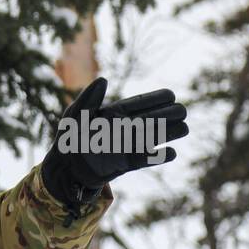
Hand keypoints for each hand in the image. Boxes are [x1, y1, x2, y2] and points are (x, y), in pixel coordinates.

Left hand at [41, 77, 187, 206]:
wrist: (64, 168)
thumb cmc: (68, 138)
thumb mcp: (74, 115)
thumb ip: (88, 99)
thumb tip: (103, 80)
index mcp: (115, 113)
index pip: (140, 103)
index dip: (157, 99)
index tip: (171, 95)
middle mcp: (125, 128)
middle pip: (153, 119)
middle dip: (168, 115)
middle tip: (182, 112)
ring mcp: (127, 145)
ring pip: (153, 137)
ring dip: (169, 133)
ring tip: (184, 128)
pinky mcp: (126, 164)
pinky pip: (145, 159)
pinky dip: (157, 157)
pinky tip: (171, 153)